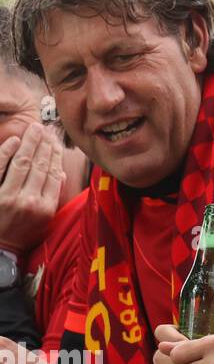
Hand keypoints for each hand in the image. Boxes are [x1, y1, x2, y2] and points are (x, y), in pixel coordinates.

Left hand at [0, 124, 65, 254]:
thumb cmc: (22, 234)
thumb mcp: (44, 220)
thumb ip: (52, 196)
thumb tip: (58, 173)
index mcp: (45, 207)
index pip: (52, 174)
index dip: (54, 155)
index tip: (55, 141)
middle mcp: (29, 201)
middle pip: (39, 166)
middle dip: (43, 145)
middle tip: (44, 128)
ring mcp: (9, 197)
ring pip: (22, 164)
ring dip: (29, 144)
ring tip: (33, 129)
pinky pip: (0, 168)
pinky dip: (6, 153)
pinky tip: (14, 141)